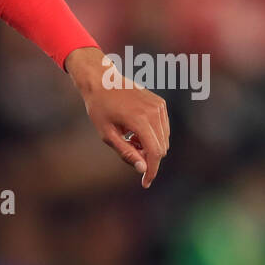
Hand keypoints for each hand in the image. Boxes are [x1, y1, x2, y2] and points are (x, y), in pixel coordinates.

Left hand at [65, 46, 169, 187]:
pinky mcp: (160, 104)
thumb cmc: (100, 108)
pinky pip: (163, 128)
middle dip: (148, 158)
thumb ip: (126, 152)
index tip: (145, 183)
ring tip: (129, 139)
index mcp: (140, 120)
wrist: (102, 81)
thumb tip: (143, 169)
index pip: (154, 152)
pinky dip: (152, 136)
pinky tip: (135, 131)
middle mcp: (154, 112)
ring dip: (150, 147)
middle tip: (129, 151)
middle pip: (161, 147)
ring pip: (164, 139)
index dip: (152, 170)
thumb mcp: (107, 134)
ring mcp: (159, 106)